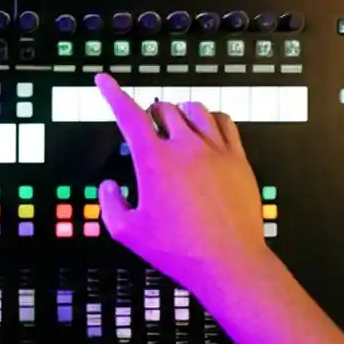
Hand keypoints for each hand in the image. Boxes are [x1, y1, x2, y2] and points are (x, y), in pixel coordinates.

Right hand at [94, 74, 273, 296]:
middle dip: (150, 114)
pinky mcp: (238, 159)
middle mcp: (185, 148)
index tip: (104, 81)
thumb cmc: (180, 250)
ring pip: (194, 109)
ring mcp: (215, 151)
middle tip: (147, 129)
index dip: (112, 93)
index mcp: (154, 161)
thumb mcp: (128, 232)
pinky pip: (225, 122)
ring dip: (179, 113)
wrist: (229, 262)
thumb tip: (109, 187)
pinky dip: (210, 119)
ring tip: (176, 127)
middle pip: (163, 109)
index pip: (129, 113)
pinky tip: (207, 130)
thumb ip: (110, 204)